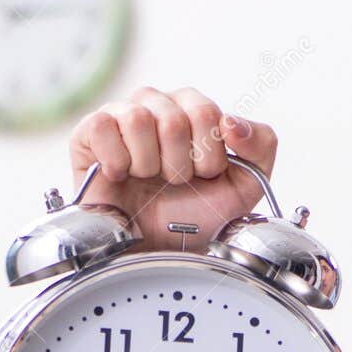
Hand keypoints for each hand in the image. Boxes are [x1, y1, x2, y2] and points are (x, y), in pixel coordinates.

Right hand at [68, 86, 278, 253]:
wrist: (159, 247)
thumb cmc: (199, 214)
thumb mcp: (246, 184)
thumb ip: (261, 144)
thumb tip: (232, 122)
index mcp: (195, 109)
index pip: (207, 112)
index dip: (209, 155)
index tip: (206, 177)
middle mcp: (159, 104)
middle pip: (174, 116)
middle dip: (181, 164)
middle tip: (177, 182)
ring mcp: (122, 114)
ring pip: (138, 119)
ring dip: (150, 164)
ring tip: (149, 180)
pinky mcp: (91, 131)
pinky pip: (102, 126)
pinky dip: (118, 161)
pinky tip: (122, 175)